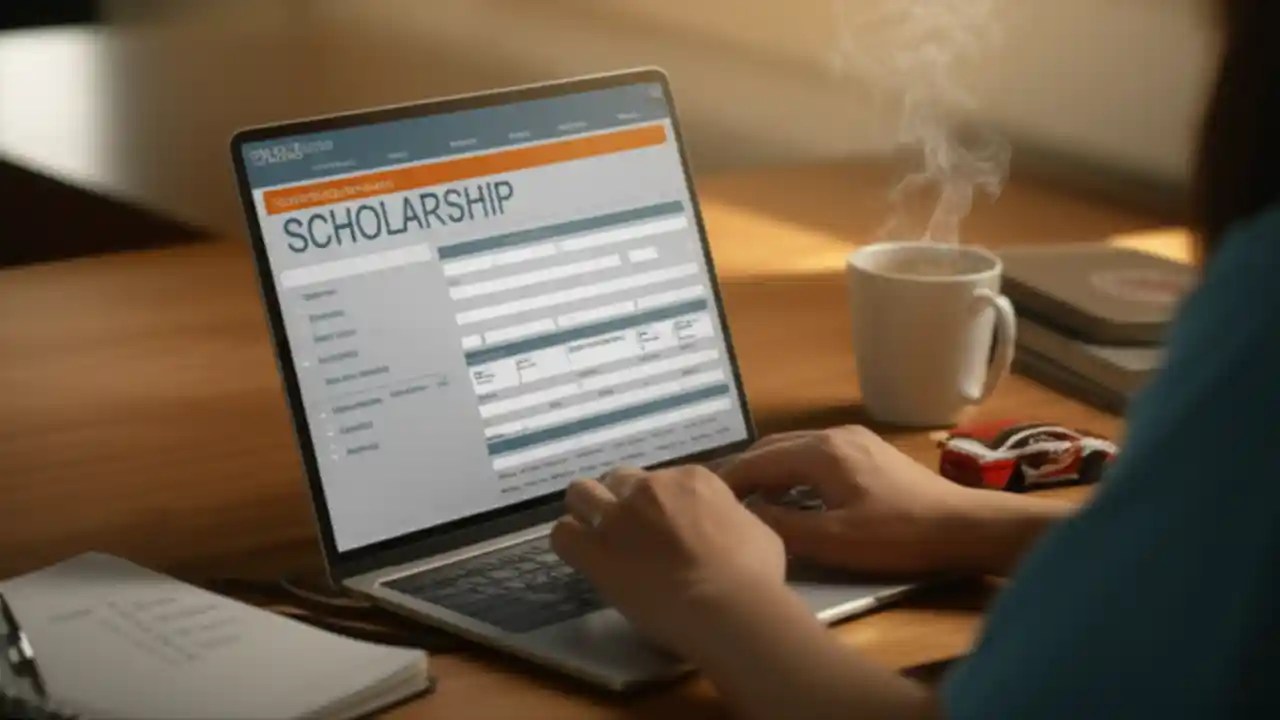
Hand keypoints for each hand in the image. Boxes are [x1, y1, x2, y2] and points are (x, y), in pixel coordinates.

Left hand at [551, 465, 786, 653]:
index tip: (667, 528)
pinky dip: (570, 542)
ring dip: (587, 512)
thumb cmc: (753, 573)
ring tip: (596, 537)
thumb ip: (730, 519)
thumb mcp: (756, 529)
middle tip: (630, 533)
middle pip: (618, 480)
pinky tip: (583, 557)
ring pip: (581, 494)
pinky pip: (562, 534)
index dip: (661, 505)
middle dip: (621, 501)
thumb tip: (725, 525)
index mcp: (690, 479)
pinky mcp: (594, 552)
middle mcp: (649, 488)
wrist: (727, 604)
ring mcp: (618, 518)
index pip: (661, 479)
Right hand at [721, 426, 1071, 574]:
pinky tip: (790, 495)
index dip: (728, 480)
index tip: (703, 499)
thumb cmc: (898, 535)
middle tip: (718, 499)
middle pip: (773, 447)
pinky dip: (792, 471)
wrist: (964, 527)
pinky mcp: (869, 452)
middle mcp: (833, 434)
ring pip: (795, 449)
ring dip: (769, 470)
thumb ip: (784, 525)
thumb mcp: (834, 540)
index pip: (757, 460)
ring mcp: (854, 439)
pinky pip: (815, 454)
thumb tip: (746, 514)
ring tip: (748, 499)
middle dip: (744, 471)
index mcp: (820, 451)